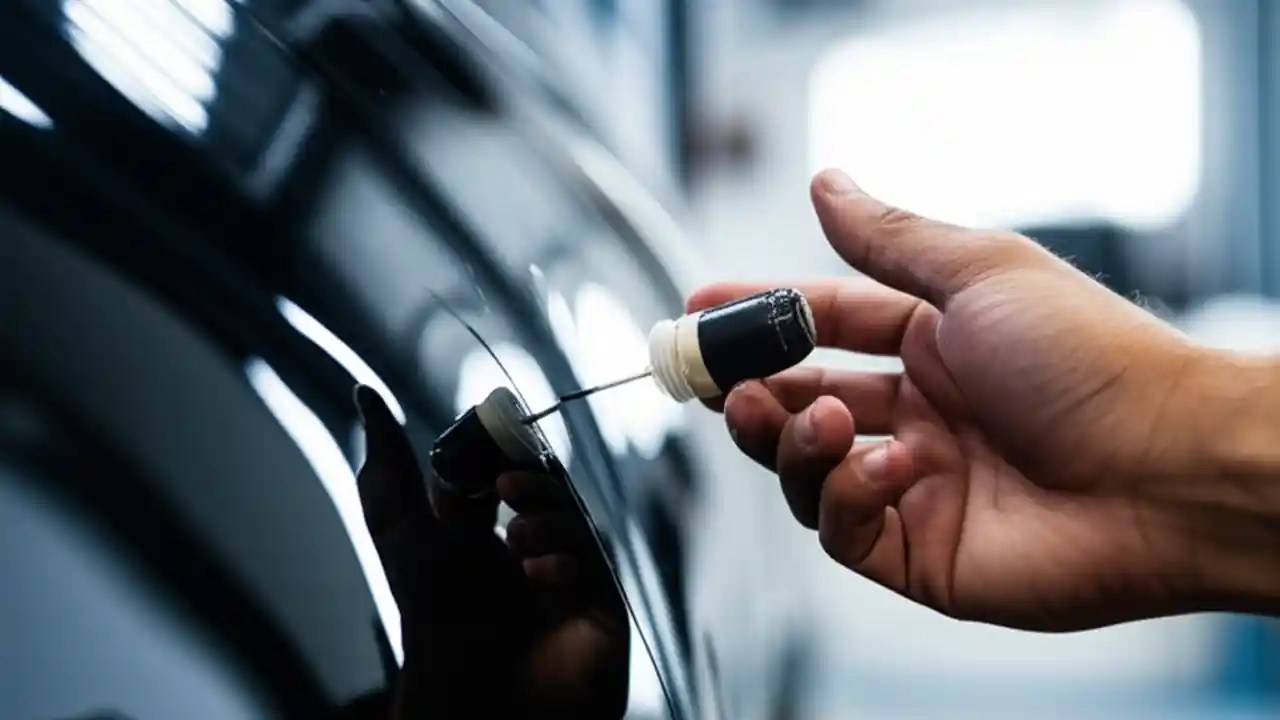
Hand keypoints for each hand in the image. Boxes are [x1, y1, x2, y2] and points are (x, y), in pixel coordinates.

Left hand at [353, 385, 627, 716]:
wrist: (476, 698)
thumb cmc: (435, 624)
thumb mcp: (402, 532)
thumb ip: (387, 469)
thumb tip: (365, 396)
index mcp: (472, 541)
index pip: (495, 475)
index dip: (493, 450)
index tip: (490, 430)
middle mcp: (517, 557)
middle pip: (539, 488)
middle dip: (525, 478)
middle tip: (504, 485)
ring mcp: (560, 580)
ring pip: (568, 519)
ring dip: (543, 517)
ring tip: (517, 540)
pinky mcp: (596, 603)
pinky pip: (593, 559)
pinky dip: (564, 559)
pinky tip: (538, 579)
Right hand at [690, 169, 1279, 629]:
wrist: (1167, 470)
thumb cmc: (1089, 361)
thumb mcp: (978, 274)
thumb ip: (887, 238)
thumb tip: (824, 182)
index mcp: (934, 345)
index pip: (823, 327)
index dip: (759, 318)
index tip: (699, 310)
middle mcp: (920, 417)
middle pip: (799, 405)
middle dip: (749, 392)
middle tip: (718, 382)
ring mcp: (917, 489)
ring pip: (807, 472)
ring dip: (792, 441)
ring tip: (817, 419)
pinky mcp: (921, 557)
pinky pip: (844, 531)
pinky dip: (844, 498)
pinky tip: (887, 473)